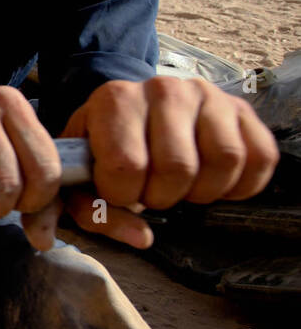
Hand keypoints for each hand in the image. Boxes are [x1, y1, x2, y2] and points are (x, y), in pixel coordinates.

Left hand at [23, 77, 278, 248]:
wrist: (137, 111)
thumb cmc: (103, 150)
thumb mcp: (75, 175)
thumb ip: (70, 211)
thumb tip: (101, 240)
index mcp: (113, 100)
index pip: (126, 167)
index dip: (122, 196)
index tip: (119, 191)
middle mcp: (162, 88)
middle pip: (177, 168)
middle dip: (161, 197)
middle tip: (151, 192)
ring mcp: (207, 96)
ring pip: (223, 162)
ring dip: (201, 192)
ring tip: (180, 186)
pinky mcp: (242, 110)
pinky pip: (258, 159)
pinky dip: (239, 185)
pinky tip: (213, 183)